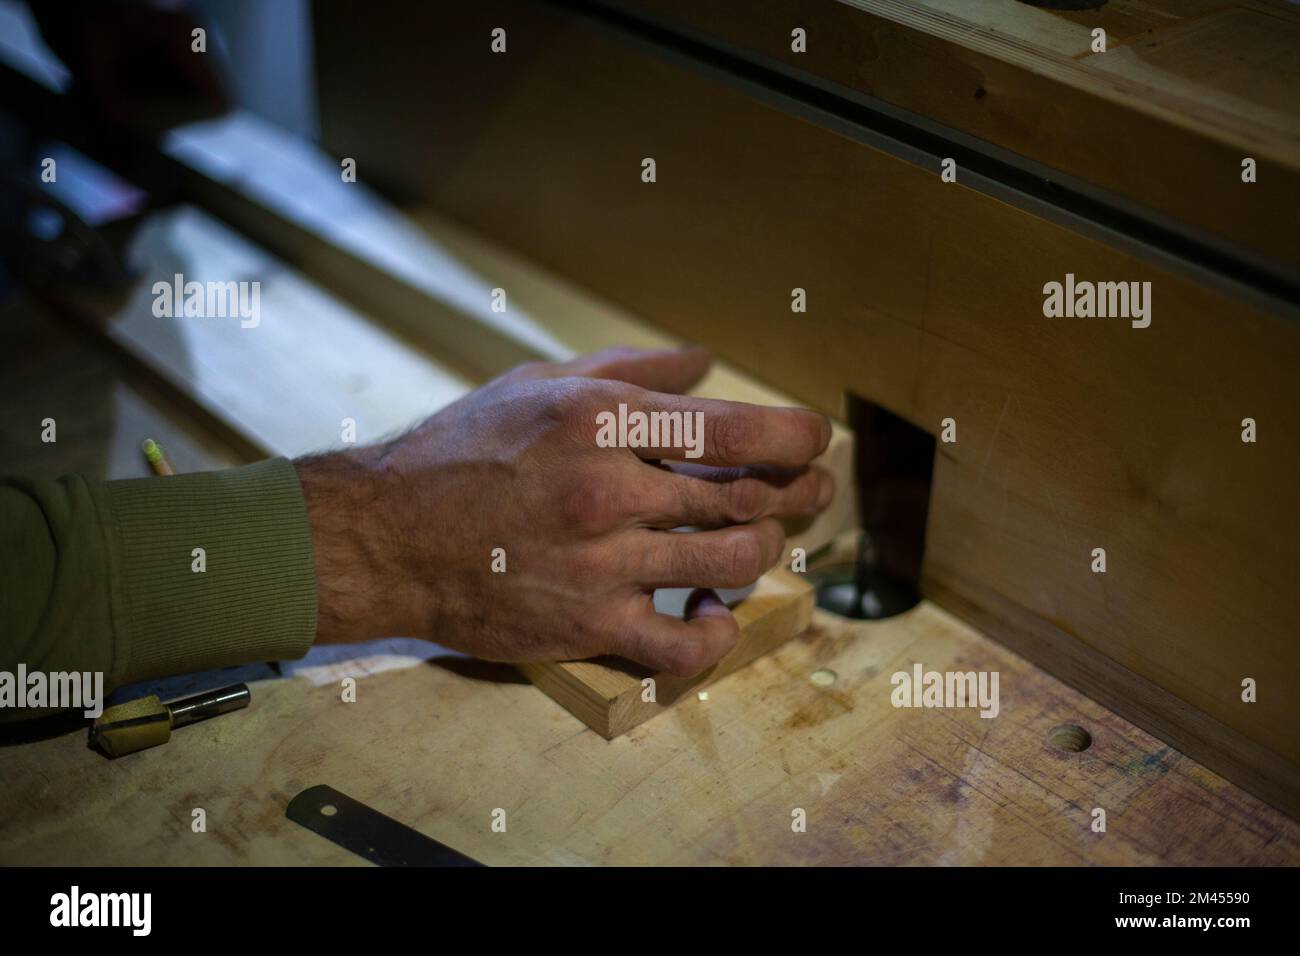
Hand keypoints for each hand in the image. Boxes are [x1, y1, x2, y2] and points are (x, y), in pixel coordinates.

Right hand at [296, 346, 832, 676]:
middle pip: (747, 498)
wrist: (385, 536)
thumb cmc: (462, 451)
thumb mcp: (539, 384)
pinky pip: (680, 645)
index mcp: (601, 422)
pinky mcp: (585, 625)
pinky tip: (713, 616)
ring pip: (729, 565)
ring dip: (762, 553)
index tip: (816, 440)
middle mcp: (607, 491)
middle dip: (799, 494)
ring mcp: (599, 564)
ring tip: (759, 543)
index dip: (798, 436)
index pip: (737, 430)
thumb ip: (630, 369)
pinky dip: (715, 636)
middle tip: (813, 492)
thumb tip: (704, 359)